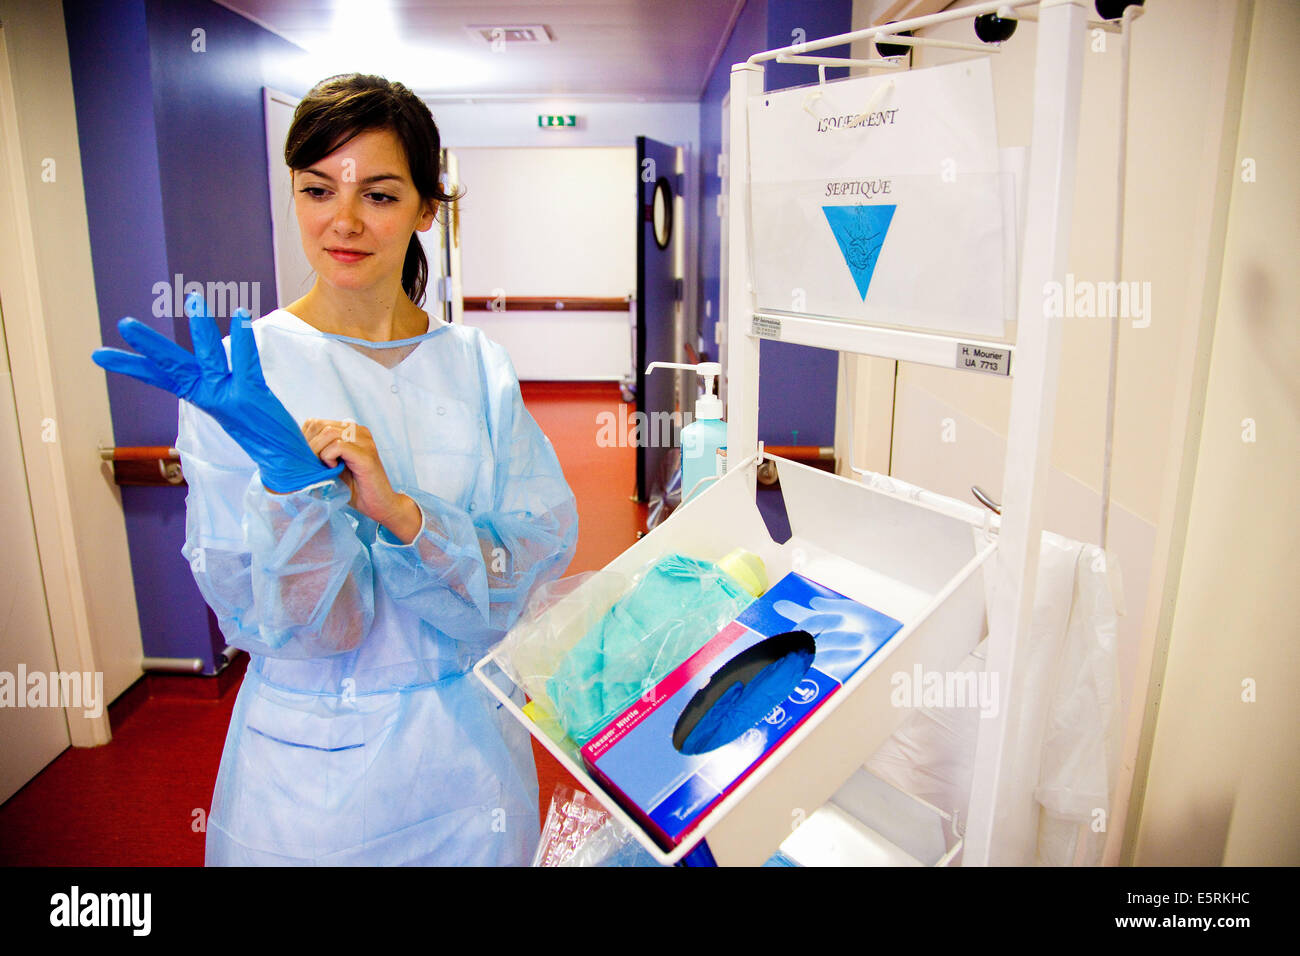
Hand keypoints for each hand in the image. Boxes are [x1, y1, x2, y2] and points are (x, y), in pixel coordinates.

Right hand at [91, 293, 343, 492]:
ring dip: (201, 329)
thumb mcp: (228, 402)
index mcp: (200, 395)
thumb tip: (205, 362)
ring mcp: (229, 395)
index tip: (99, 355)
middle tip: (125, 323)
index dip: (131, 366)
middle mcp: (209, 394)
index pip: (160, 377)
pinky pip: (245, 363)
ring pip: (208, 358)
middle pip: (173, 366)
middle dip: (150, 345)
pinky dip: (242, 339)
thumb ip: (215, 382)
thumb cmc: (257, 428)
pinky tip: (239, 314)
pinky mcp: (252, 395)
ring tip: (193, 300)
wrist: (283, 460)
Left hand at [302, 419, 420, 541]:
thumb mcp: (332, 466)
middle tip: (312, 466)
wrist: (380, 505)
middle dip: (308, 446)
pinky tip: (334, 469)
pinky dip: (329, 458)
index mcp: (350, 430)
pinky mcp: (366, 454)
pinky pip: (338, 446)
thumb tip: (293, 448)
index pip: (316, 422)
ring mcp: (364, 441)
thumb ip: (319, 453)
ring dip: (317, 452)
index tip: (307, 460)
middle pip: (320, 425)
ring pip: (328, 433)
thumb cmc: (355, 488)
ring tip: (323, 468)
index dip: (305, 440)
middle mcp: (359, 430)